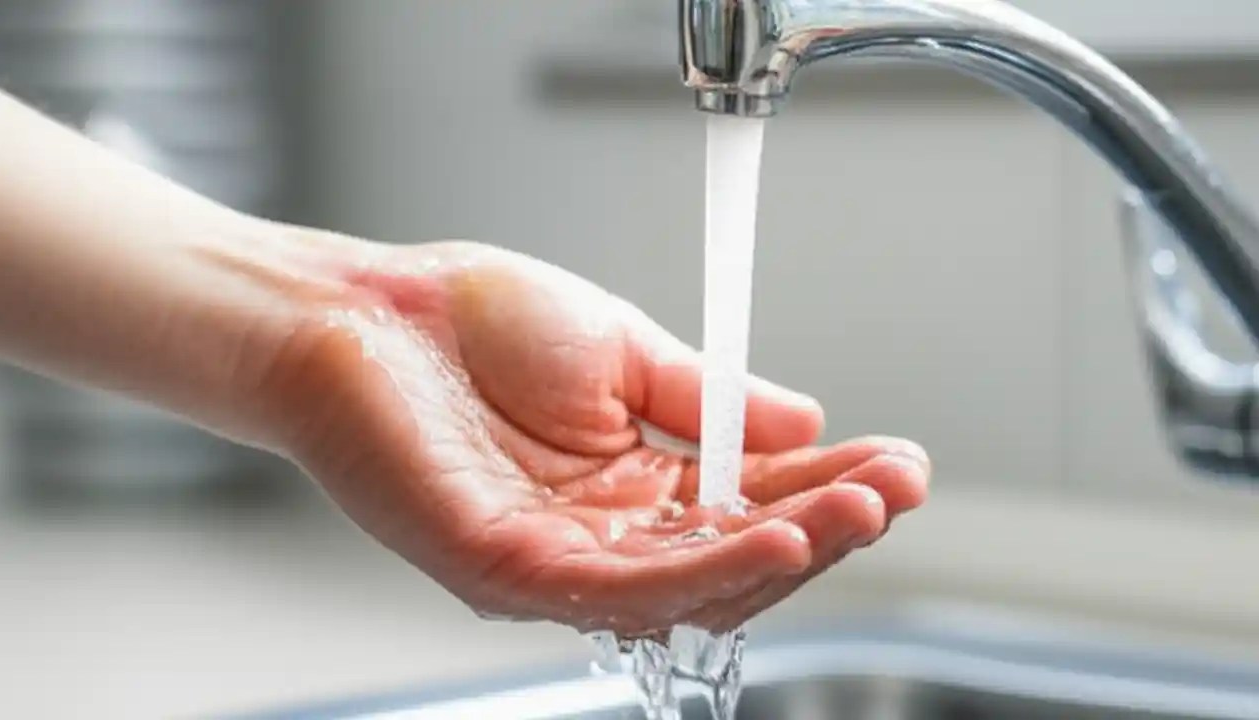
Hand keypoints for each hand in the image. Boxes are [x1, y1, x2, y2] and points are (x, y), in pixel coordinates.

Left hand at [255, 236, 929, 636]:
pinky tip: (778, 537)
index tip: (894, 459)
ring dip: (785, 550)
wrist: (361, 313)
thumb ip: (708, 399)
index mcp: (630, 480)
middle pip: (733, 553)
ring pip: (692, 583)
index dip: (824, 483)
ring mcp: (557, 562)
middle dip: (824, 522)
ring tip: (861, 511)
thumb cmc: (469, 325)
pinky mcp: (511, 571)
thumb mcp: (621, 350)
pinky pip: (624, 588)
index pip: (747, 500)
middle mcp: (601, 534)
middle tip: (896, 487)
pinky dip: (705, 568)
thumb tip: (803, 426)